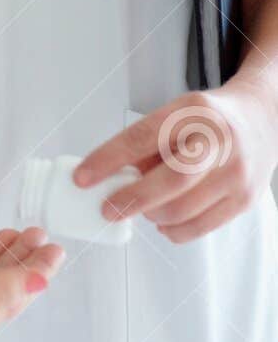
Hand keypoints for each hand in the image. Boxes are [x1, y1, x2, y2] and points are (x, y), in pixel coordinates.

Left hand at [72, 81, 277, 243]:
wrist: (263, 121)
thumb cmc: (209, 121)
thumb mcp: (175, 116)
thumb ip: (145, 145)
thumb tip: (106, 178)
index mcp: (193, 113)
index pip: (143, 137)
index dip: (108, 160)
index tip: (82, 177)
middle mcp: (219, 141)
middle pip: (171, 181)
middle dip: (132, 199)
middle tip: (107, 209)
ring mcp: (236, 174)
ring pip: (182, 211)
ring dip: (151, 215)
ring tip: (144, 207)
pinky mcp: (244, 200)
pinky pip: (198, 228)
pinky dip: (172, 229)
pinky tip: (164, 218)